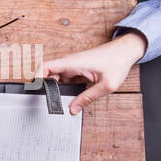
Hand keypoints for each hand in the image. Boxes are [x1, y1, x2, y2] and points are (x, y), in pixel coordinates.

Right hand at [33, 32, 147, 114]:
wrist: (126, 51)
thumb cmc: (118, 62)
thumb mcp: (106, 85)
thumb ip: (88, 98)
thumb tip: (73, 109)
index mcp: (73, 63)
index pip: (46, 66)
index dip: (36, 77)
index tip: (33, 88)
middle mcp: (70, 62)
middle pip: (49, 75)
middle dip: (48, 88)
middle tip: (50, 100)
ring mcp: (73, 65)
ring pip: (58, 78)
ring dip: (58, 88)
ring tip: (62, 99)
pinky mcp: (77, 68)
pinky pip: (66, 78)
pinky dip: (66, 86)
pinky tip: (73, 93)